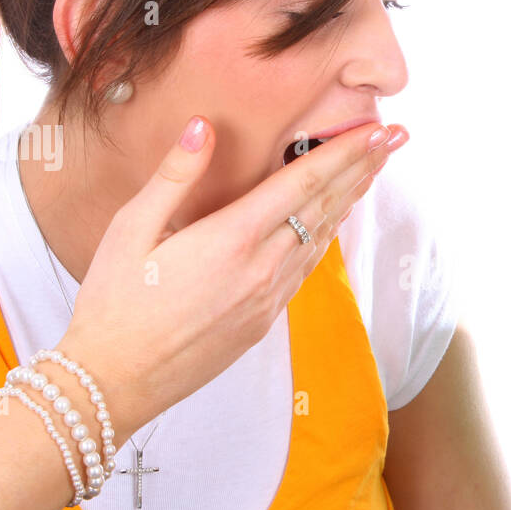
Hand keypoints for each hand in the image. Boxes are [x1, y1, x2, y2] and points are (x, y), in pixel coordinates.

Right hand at [58, 115, 407, 435]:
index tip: (379, 128)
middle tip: (397, 138)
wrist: (115, 382)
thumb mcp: (131, 230)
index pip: (304, 182)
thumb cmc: (113, 303)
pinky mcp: (262, 321)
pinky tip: (331, 222)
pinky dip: (325, 236)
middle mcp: (262, 269)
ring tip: (372, 170)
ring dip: (348, 200)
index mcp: (232, 238)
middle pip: (325, 207)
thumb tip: (202, 127)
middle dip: (363, 168)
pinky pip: (305, 269)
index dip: (345, 152)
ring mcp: (267, 299)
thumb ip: (173, 176)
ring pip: (321, 238)